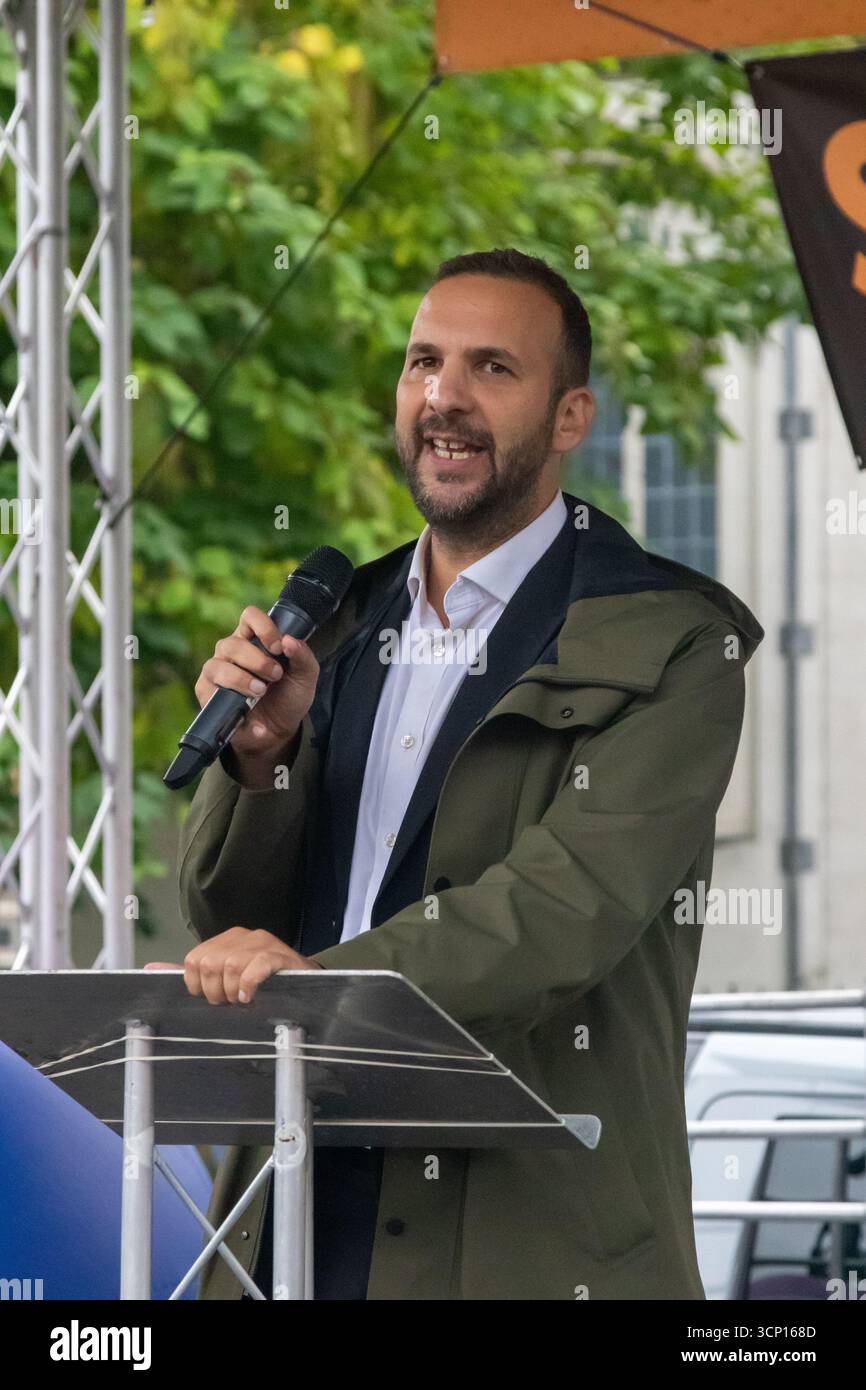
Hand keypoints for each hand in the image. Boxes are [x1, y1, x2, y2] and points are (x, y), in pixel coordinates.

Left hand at [145, 926, 323, 1004]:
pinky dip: (249, 984)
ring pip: (230, 966)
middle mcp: (242, 936)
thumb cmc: (260, 984)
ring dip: (233, 992)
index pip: (193, 960)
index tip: (213, 997)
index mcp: (225, 940)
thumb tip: (150, 968)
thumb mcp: (222, 978)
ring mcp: (262, 943)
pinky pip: (257, 966)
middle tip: (230, 1001)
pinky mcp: (280, 955)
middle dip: (215, 992)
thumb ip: (190, 974)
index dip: (198, 986)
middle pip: (209, 964)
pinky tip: (250, 996)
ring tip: (242, 1000)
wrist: (304, 983)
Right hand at [194, 605, 319, 760]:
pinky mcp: (207, 693)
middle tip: (275, 676)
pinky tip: (253, 717)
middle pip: (232, 643)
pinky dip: (236, 706)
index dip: (263, 627)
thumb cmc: (287, 698)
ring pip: (218, 665)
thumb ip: (303, 656)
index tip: (278, 647)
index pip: (250, 616)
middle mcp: (231, 652)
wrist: (278, 732)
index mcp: (253, 640)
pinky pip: (212, 692)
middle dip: (257, 660)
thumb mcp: (305, 678)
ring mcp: (216, 671)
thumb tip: (290, 640)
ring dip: (242, 679)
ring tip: (260, 692)